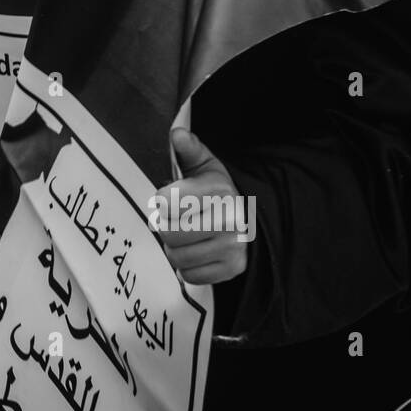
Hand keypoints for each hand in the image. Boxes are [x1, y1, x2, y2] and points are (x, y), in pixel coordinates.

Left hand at [150, 128, 249, 285]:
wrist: (249, 218)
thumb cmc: (216, 191)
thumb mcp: (205, 166)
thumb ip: (189, 150)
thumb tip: (178, 134)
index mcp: (219, 190)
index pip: (166, 202)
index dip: (161, 202)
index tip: (168, 199)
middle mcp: (230, 219)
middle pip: (169, 233)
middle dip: (165, 227)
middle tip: (174, 221)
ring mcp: (233, 247)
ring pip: (177, 257)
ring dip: (174, 248)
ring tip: (184, 236)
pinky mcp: (233, 269)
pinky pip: (190, 275)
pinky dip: (187, 267)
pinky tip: (196, 251)